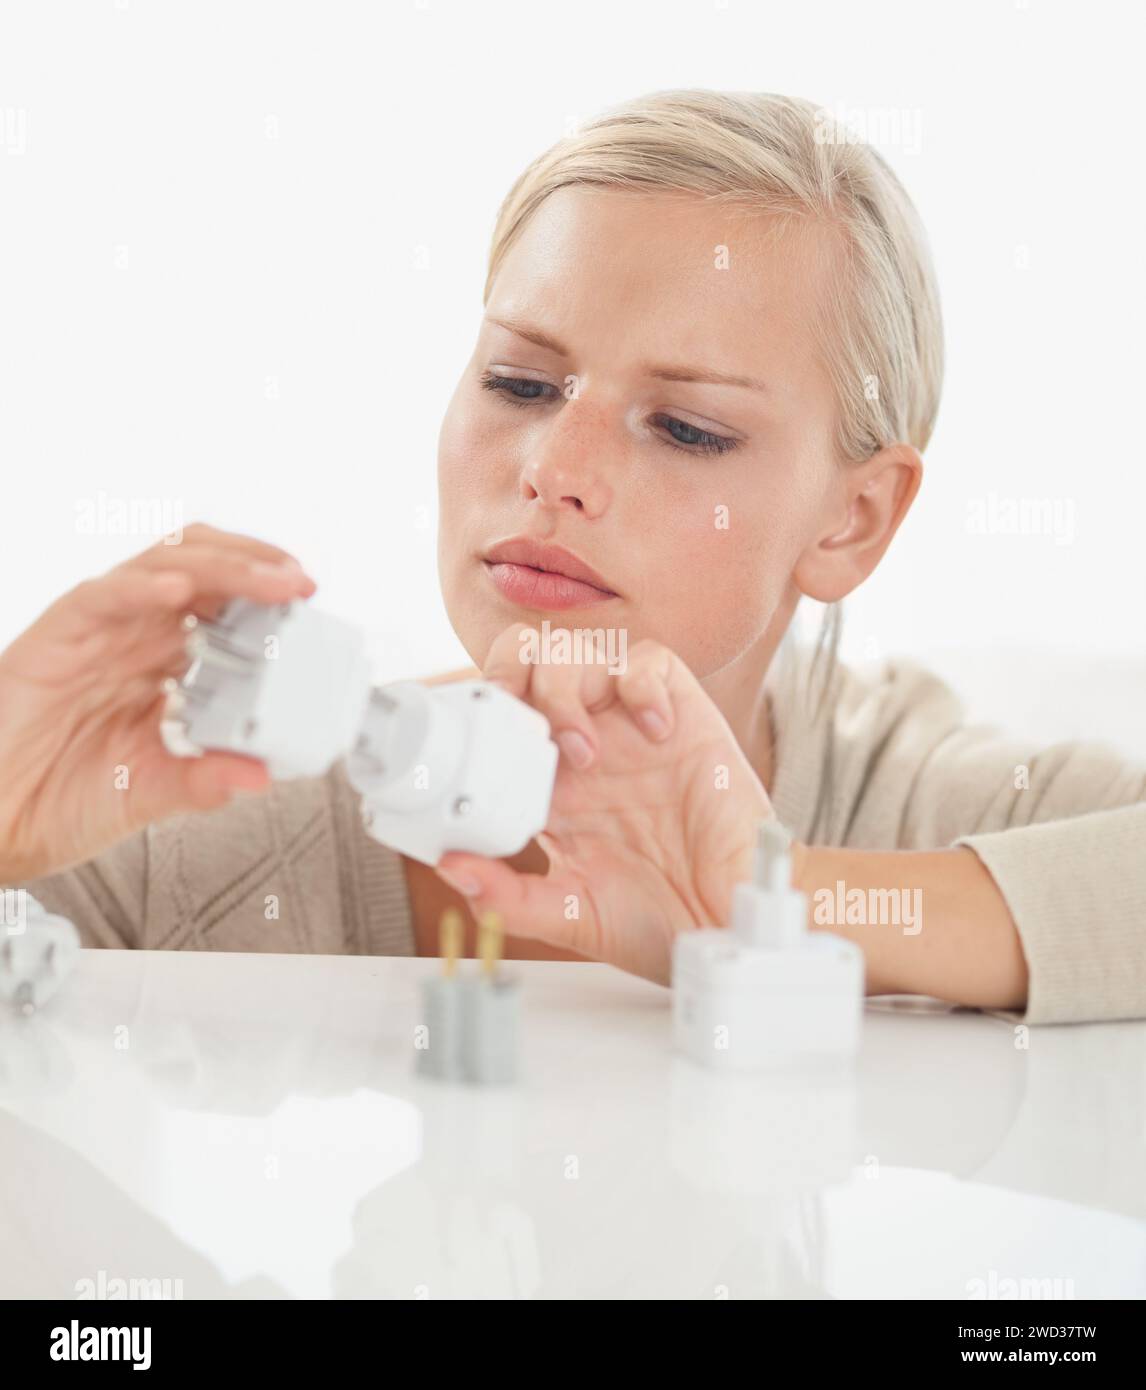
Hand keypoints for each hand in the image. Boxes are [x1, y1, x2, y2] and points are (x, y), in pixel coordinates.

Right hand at [0, 522, 315, 881]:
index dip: (266, 595)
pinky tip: (180, 591)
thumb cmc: (59, 800)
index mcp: (160, 663)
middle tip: (301, 581)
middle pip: (201, 569)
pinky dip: (143, 587)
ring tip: (268, 579)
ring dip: (222, 566)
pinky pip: (102, 596)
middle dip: (256, 565)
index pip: (222, 605)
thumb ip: (204, 781)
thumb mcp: (151, 793)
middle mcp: (133, 636)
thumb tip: (261, 776)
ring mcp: (97, 631)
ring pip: (161, 566)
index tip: (309, 603)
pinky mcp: (57, 636)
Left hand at [434, 624, 773, 982]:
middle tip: (512, 721)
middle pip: (530, 664)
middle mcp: (586, 746)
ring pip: (582, 652)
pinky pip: (652, 661)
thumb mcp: (571, 915)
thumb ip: (509, 896)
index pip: (498, 720)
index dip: (476, 718)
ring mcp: (631, 729)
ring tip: (585, 751)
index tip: (464, 752)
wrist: (731, 930)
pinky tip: (652, 729)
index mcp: (551, 786)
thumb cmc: (657, 921)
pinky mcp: (683, 718)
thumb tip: (450, 865)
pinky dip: (642, 682)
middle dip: (510, 674)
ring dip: (567, 689)